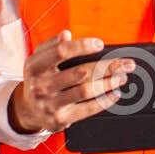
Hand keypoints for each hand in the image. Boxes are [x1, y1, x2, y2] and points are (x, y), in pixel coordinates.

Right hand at [10, 30, 135, 133]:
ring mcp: (50, 104)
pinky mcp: (60, 119)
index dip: (82, 46)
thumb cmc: (39, 79)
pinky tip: (114, 94)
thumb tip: (66, 35)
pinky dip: (104, 101)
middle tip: (125, 63)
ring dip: (108, 83)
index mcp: (35, 66)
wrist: (29, 110)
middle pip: (80, 72)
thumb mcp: (39, 60)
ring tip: (122, 77)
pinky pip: (87, 109)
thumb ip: (52, 45)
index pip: (61, 52)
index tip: (100, 44)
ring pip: (86, 91)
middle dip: (107, 66)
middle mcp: (40, 86)